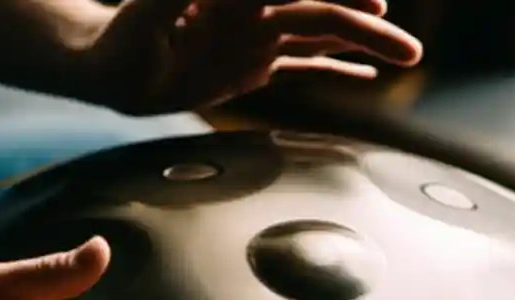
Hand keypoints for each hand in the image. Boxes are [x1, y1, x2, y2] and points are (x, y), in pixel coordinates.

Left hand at [83, 0, 424, 114]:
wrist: (108, 64)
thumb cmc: (121, 38)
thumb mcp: (151, 12)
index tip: (371, 0)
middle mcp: (256, 12)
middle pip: (322, 16)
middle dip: (365, 27)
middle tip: (406, 45)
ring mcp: (258, 39)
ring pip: (322, 39)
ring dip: (363, 45)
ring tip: (407, 56)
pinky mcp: (253, 66)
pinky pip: (302, 68)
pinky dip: (334, 70)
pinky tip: (365, 78)